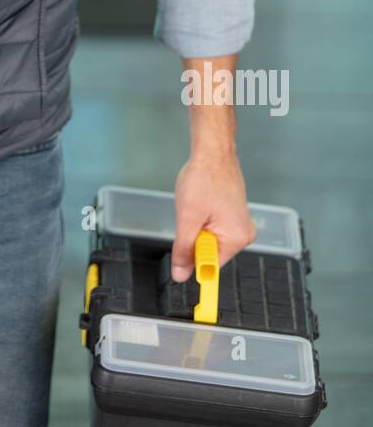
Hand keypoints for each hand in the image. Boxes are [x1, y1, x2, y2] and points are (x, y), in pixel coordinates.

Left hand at [171, 151, 256, 281]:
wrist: (212, 152)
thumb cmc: (203, 178)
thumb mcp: (187, 218)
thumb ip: (184, 249)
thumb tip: (180, 275)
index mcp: (236, 239)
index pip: (210, 266)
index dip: (193, 257)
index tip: (183, 246)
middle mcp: (244, 234)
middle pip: (210, 252)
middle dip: (195, 237)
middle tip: (192, 215)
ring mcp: (240, 224)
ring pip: (209, 238)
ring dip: (198, 226)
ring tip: (198, 206)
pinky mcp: (235, 215)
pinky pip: (214, 227)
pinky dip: (203, 218)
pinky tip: (202, 202)